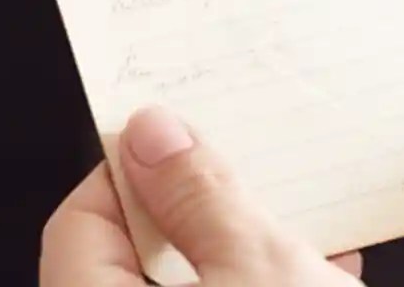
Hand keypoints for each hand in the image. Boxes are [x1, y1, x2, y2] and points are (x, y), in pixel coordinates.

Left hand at [41, 107, 364, 285]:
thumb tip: (156, 133)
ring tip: (299, 215)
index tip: (183, 131)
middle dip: (198, 203)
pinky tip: (321, 268)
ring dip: (240, 246)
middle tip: (247, 166)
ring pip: (190, 281)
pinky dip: (261, 283)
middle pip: (138, 252)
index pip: (82, 220)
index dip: (134, 167)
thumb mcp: (260, 265)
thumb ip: (202, 195)